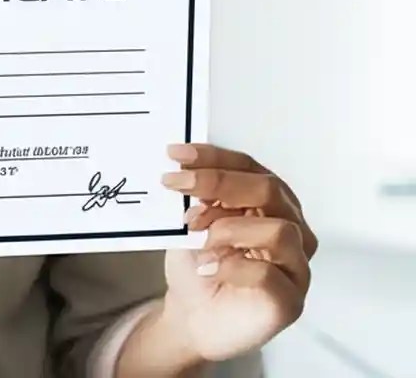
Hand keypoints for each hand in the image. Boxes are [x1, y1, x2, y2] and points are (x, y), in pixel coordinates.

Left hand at [159, 144, 315, 362]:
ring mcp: (295, 266)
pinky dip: (232, 266)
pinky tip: (208, 268)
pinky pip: (270, 275)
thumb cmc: (199, 267)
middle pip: (269, 190)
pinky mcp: (289, 300)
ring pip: (278, 230)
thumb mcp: (193, 223)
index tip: (176, 154)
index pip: (250, 168)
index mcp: (270, 206)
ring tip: (198, 240)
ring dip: (228, 228)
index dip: (215, 157)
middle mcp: (291, 230)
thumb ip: (201, 198)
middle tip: (177, 185)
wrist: (192, 318)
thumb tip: (187, 170)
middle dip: (218, 182)